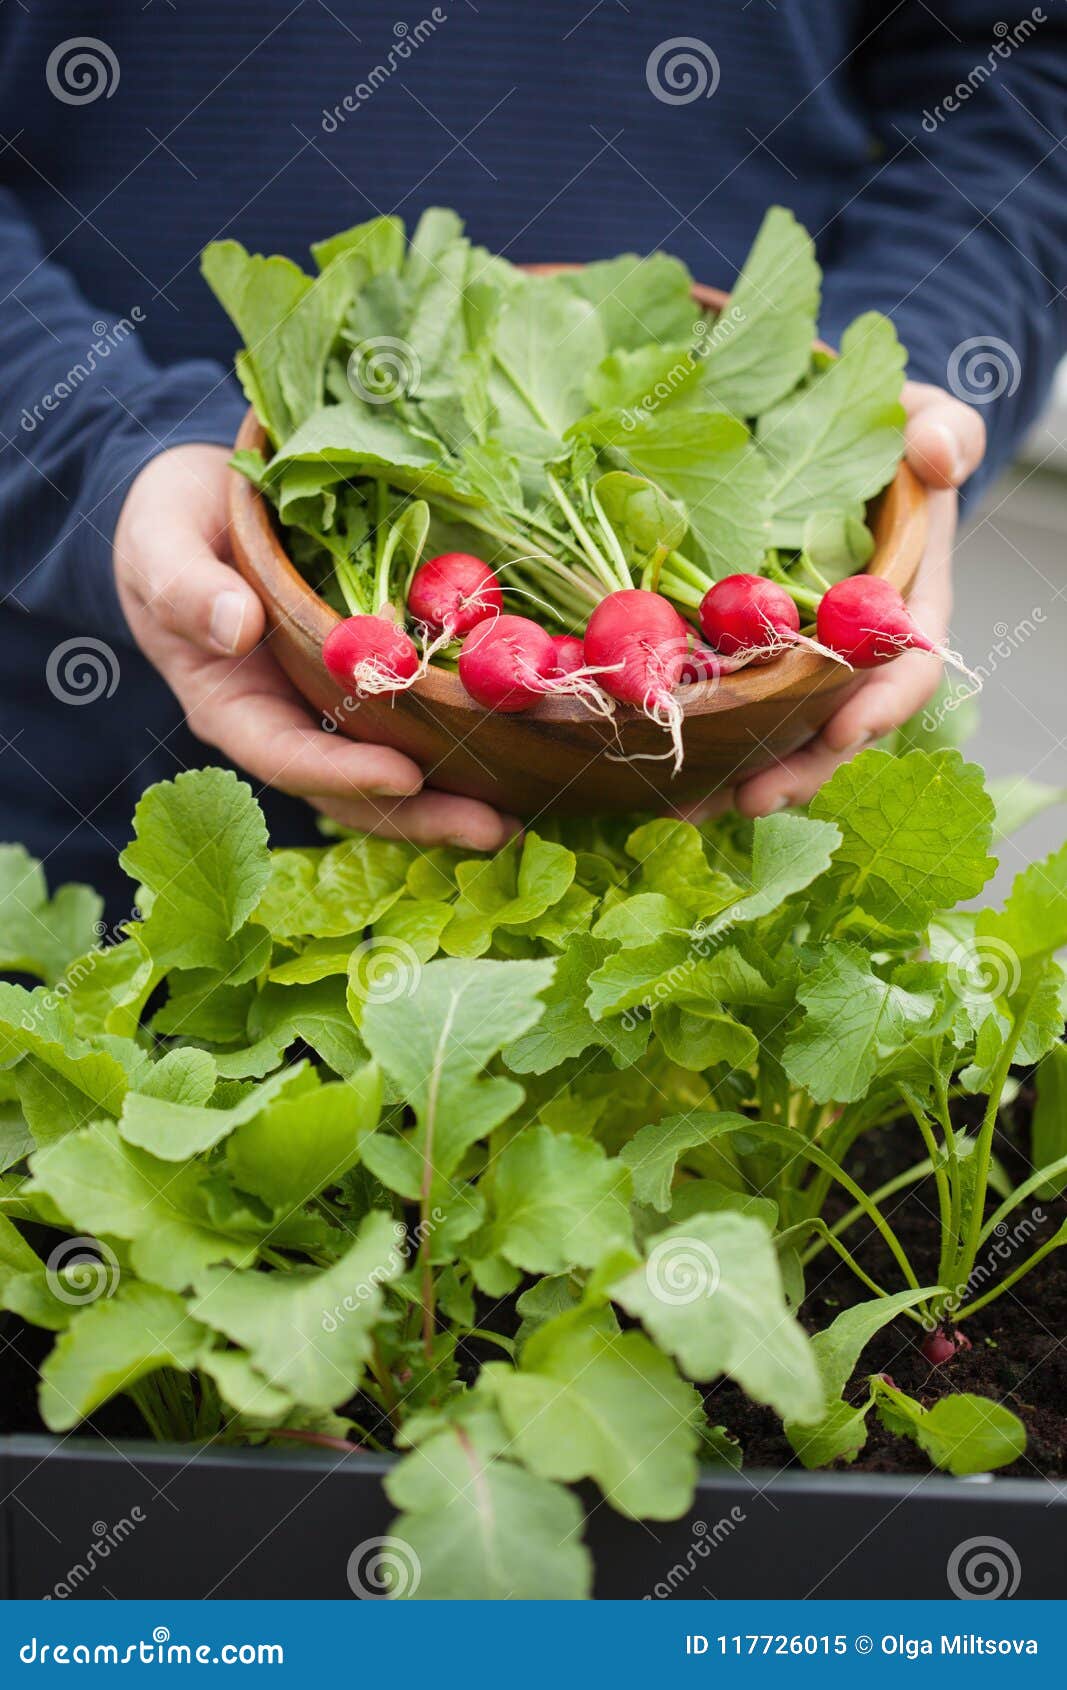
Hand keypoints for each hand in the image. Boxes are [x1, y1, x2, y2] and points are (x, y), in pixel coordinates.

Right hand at [114, 444, 516, 849]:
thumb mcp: (161, 544)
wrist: (203, 507)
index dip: (343, 775)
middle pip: (351, 791)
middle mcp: (288, 724)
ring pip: (391, 777)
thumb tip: (234, 627)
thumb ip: (186, 587)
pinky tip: (521, 759)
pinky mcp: (372, 690)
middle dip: (421, 816)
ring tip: (518, 821)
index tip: (404, 778)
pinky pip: (417, 730)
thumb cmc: (172, 527)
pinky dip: (464, 751)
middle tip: (492, 830)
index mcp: (232, 707)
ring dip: (452, 803)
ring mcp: (332, 714)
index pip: (287, 757)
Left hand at [686, 382, 986, 821]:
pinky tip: (651, 785)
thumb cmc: (882, 434)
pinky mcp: (750, 662)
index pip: (908, 669)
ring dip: (740, 779)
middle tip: (753, 799)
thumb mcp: (920, 418)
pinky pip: (730, 713)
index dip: (882, 704)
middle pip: (838, 728)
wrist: (823, 440)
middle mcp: (856, 653)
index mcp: (907, 607)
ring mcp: (802, 665)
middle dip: (800, 768)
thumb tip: (937, 456)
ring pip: (780, 737)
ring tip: (691, 810)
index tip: (848, 730)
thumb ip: (941, 431)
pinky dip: (699, 750)